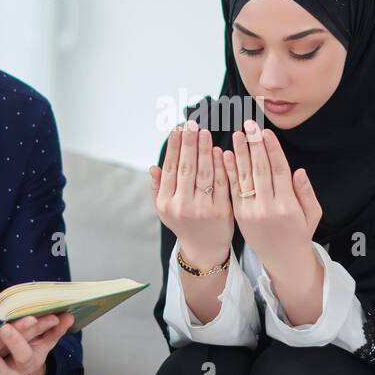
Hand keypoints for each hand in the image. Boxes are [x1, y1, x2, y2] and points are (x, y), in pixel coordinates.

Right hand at [151, 120, 234, 269]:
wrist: (204, 250)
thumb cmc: (184, 224)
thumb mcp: (164, 210)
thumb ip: (158, 188)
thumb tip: (152, 166)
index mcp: (166, 203)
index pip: (169, 169)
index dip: (173, 148)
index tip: (176, 129)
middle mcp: (182, 206)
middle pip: (186, 168)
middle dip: (188, 143)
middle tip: (191, 124)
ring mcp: (202, 209)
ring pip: (203, 173)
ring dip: (204, 150)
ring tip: (204, 132)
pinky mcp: (222, 211)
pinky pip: (221, 183)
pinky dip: (220, 166)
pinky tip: (219, 151)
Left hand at [224, 118, 321, 274]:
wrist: (282, 259)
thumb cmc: (299, 233)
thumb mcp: (313, 214)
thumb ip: (306, 192)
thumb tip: (298, 170)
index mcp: (288, 205)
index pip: (279, 170)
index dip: (272, 149)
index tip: (266, 133)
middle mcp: (268, 207)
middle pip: (260, 170)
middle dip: (254, 145)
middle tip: (249, 125)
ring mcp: (251, 212)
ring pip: (244, 177)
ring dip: (240, 154)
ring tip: (236, 135)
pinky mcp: (239, 215)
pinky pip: (233, 190)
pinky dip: (229, 172)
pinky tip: (225, 155)